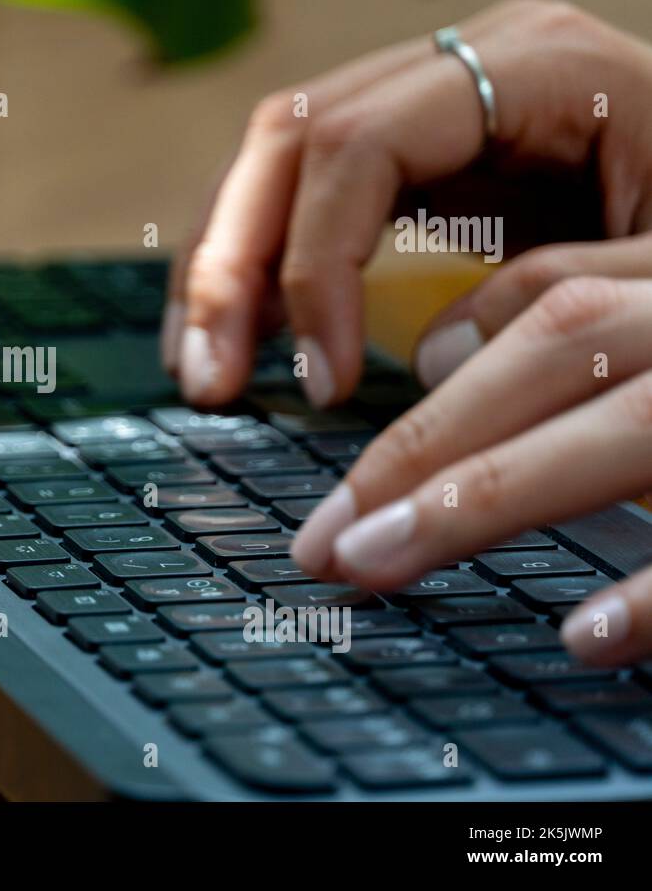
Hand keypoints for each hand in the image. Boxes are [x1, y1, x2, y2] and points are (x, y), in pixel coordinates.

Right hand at [161, 0, 651, 407]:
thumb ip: (567, 295)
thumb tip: (428, 353)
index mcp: (533, 65)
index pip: (359, 145)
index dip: (314, 263)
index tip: (322, 380)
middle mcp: (460, 65)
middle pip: (287, 137)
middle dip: (230, 266)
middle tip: (207, 378)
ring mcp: (428, 104)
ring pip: (272, 163)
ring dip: (222, 272)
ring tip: (203, 371)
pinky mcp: (415, 154)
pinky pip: (301, 196)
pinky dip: (260, 271)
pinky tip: (244, 338)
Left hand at [291, 271, 651, 665]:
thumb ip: (577, 319)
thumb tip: (433, 356)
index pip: (547, 303)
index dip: (428, 401)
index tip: (338, 499)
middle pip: (566, 344)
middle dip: (426, 444)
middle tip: (321, 546)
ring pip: (628, 423)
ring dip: (491, 494)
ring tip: (376, 564)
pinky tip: (582, 638)